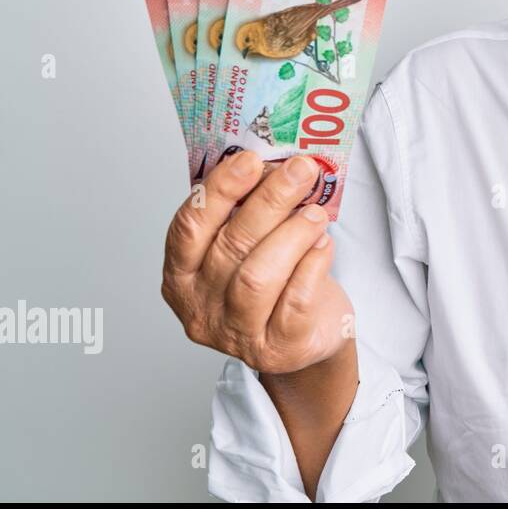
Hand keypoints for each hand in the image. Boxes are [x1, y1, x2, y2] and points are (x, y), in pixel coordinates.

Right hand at [160, 149, 354, 374]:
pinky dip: (312, 265)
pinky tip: (324, 245)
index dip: (219, 190)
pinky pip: (295, 300)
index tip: (250, 159)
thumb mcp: (251, 247)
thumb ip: (248, 212)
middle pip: (230, 246)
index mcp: (182, 277)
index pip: (188, 228)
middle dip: (269, 200)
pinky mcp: (279, 348)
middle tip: (301, 170)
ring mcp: (237, 334)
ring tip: (317, 213)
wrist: (309, 337)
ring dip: (292, 235)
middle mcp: (201, 308)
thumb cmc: (277, 283)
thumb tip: (274, 162)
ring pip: (257, 277)